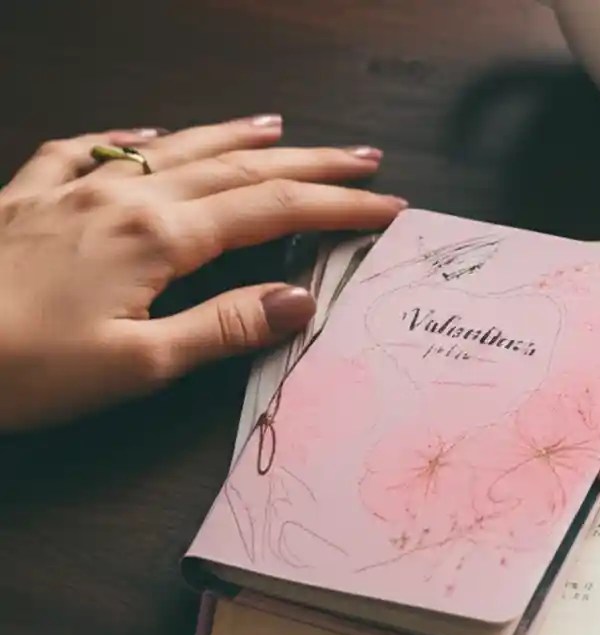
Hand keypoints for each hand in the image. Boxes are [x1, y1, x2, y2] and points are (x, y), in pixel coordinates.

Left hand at [0, 116, 405, 430]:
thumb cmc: (25, 369)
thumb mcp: (139, 365)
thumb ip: (225, 326)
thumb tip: (303, 298)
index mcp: (160, 237)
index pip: (273, 211)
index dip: (338, 207)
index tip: (387, 208)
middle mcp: (125, 198)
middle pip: (237, 168)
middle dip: (310, 162)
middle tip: (364, 157)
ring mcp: (74, 190)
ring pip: (174, 147)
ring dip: (235, 135)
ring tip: (281, 125)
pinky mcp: (26, 198)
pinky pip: (87, 150)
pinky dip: (130, 139)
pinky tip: (145, 135)